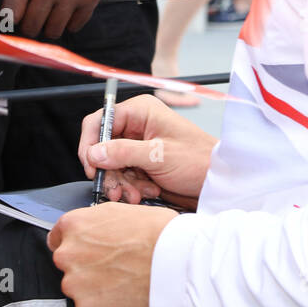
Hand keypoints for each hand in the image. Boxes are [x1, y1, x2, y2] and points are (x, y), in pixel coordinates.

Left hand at [0, 0, 113, 38]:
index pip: (11, 14)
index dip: (10, 19)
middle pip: (31, 26)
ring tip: (50, 13)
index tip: (14, 17)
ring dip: (49, 26)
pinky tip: (67, 8)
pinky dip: (69, 23)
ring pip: (53, 31)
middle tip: (33, 15)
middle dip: (29, 24)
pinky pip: (74, 27)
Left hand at [47, 202, 176, 306]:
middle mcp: (68, 254)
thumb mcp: (119, 211)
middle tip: (112, 267)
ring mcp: (76, 284)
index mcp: (74, 225)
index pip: (57, 238)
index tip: (85, 251)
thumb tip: (91, 230)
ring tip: (122, 281)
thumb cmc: (157, 233)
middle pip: (68, 264)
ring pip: (78, 288)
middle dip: (85, 266)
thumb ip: (94, 222)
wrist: (175, 261)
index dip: (75, 244)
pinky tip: (123, 295)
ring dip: (94, 287)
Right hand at [78, 94, 214, 206]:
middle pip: (102, 147)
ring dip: (120, 183)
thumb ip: (124, 153)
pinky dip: (130, 187)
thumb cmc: (198, 159)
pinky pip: (123, 175)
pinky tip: (146, 192)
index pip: (100, 121)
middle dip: (108, 171)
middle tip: (116, 191)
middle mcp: (136, 126)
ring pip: (111, 165)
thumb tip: (93, 153)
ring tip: (136, 195)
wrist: (217, 180)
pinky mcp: (142, 163)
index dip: (90, 144)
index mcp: (140, 111)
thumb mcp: (159, 155)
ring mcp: (138, 145)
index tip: (91, 167)